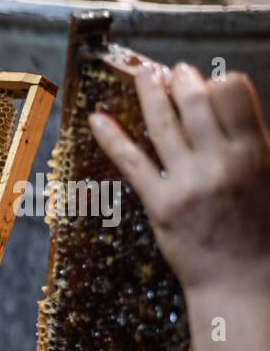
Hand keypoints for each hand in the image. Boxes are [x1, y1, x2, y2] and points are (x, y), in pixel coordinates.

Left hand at [91, 65, 269, 294]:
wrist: (240, 279)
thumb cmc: (259, 227)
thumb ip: (250, 142)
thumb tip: (227, 103)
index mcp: (255, 152)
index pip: (232, 93)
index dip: (217, 81)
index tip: (208, 81)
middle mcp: (221, 163)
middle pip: (194, 102)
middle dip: (180, 80)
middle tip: (172, 71)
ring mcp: (188, 183)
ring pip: (162, 125)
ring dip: (149, 94)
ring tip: (142, 74)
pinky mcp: (161, 204)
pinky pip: (132, 162)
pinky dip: (113, 138)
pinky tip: (97, 119)